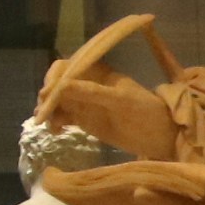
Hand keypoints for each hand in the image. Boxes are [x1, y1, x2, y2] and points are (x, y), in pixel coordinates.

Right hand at [33, 60, 180, 161]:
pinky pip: (63, 116)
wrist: (161, 137)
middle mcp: (87, 83)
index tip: (47, 95)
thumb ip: (91, 93)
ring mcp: (85, 102)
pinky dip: (56, 122)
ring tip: (49, 125)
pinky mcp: (85, 119)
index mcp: (97, 72)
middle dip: (47, 97)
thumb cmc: (146, 112)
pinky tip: (56, 131)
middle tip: (43, 114)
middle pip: (57, 84)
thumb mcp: (119, 100)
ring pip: (58, 101)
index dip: (54, 78)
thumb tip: (61, 88)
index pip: (67, 67)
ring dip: (49, 110)